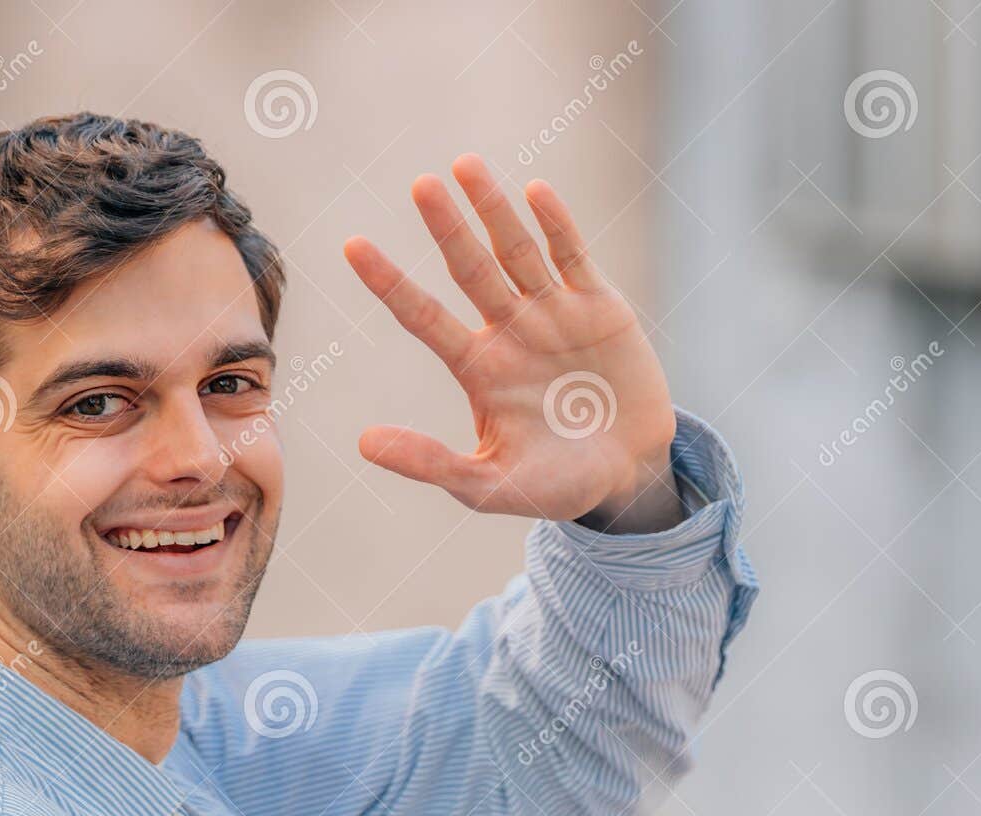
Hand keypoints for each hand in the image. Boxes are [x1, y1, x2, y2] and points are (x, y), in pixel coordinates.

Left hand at [343, 154, 684, 533]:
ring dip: (494, 210)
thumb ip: (430, 464)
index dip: (389, 283)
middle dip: (447, 227)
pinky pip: (573, 258)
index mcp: (477, 368)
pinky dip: (557, 226)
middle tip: (420, 185)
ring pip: (517, 251)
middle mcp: (509, 330)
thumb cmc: (555, 485)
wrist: (628, 476)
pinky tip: (536, 192)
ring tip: (465, 165)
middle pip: (470, 268)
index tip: (352, 246)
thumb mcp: (489, 485)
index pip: (422, 316)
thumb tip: (362, 443)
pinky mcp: (600, 306)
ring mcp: (553, 312)